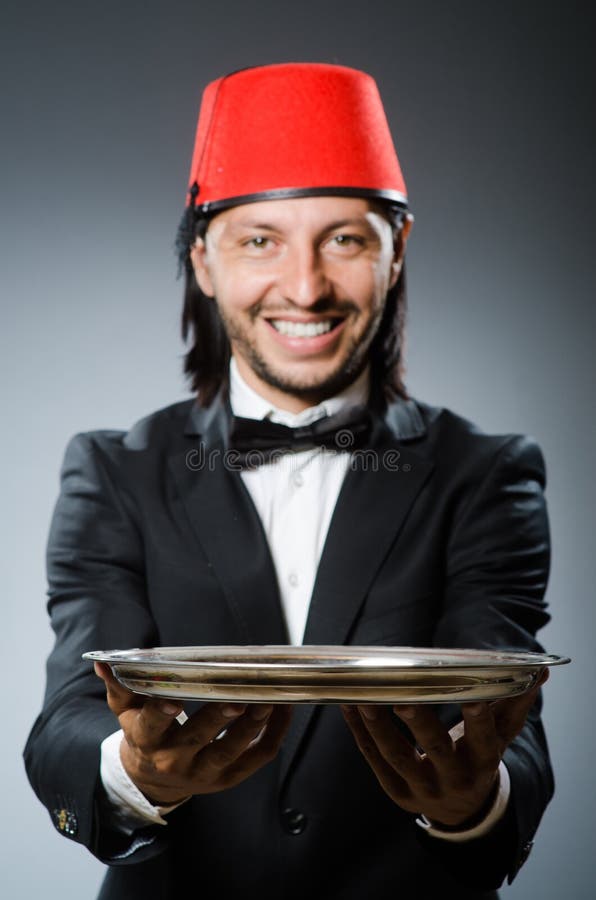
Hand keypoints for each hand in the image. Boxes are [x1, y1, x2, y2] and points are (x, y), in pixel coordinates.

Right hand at [94, 662, 291, 804]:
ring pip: (231, 752)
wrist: (152, 779)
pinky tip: (283, 710)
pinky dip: (273, 735)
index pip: (151, 728)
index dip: (160, 714)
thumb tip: (103, 662)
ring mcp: (204, 773)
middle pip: (199, 740)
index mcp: (147, 742)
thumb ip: (119, 686)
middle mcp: (175, 761)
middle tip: (237, 697)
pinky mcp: (228, 779)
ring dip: (252, 727)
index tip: (173, 700)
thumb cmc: (142, 732)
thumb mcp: (126, 712)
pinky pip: (256, 758)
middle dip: (219, 719)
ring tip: (268, 700)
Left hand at [341, 668, 548, 827]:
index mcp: (482, 763)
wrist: (461, 810)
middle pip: (435, 751)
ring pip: (397, 757)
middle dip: (419, 725)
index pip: (484, 742)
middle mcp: (452, 779)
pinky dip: (360, 733)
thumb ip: (513, 704)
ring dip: (378, 727)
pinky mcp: (396, 791)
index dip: (478, 722)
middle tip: (403, 697)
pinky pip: (374, 760)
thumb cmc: (478, 758)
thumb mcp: (500, 737)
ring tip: (363, 698)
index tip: (472, 698)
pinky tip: (349, 706)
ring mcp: (421, 788)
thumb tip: (539, 671)